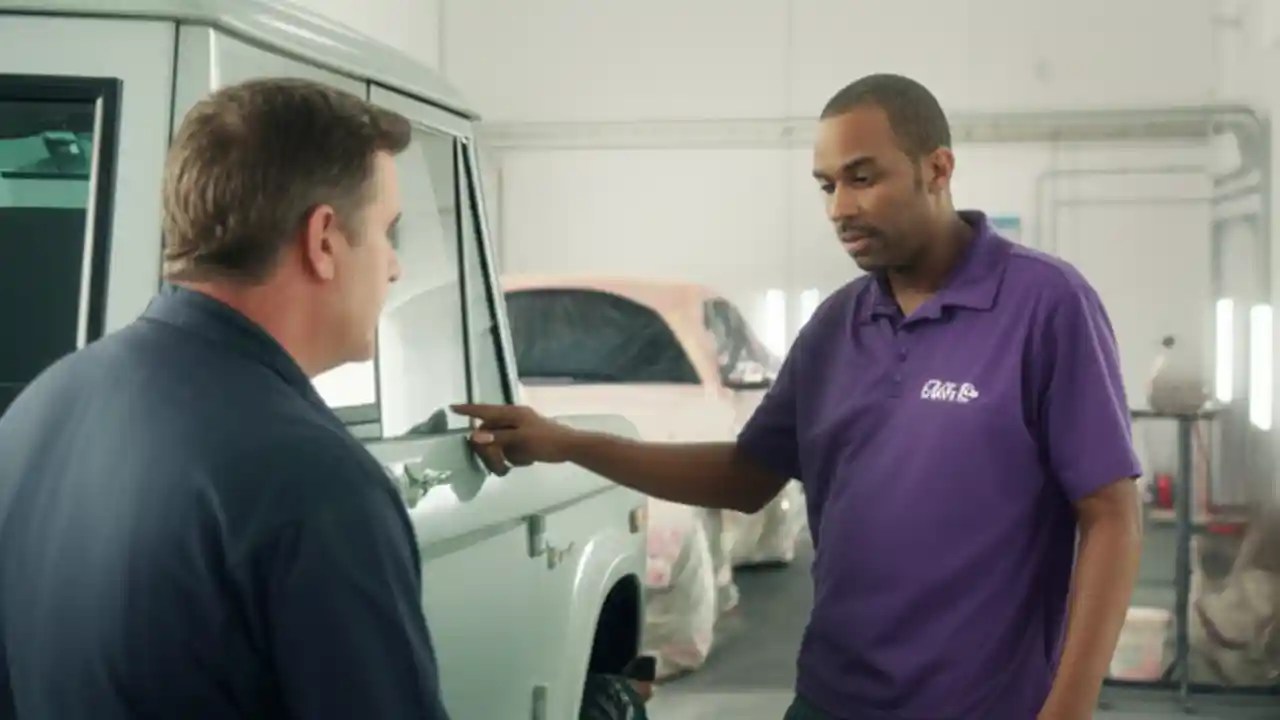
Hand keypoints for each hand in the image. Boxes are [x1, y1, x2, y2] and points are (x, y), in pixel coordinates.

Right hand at [450, 403, 576, 475]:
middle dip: (489, 449)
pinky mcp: (525, 439)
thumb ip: (498, 438)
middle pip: (489, 431)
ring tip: (509, 467)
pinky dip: (512, 456)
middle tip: (497, 465)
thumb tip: (475, 436)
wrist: (570, 447)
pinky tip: (524, 461)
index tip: (452, 408)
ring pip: (499, 442)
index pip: (485, 410)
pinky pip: (510, 447)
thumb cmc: (546, 441)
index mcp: (512, 413)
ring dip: (501, 455)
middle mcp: (513, 418)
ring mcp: (520, 428)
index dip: (468, 410)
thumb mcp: (520, 441)